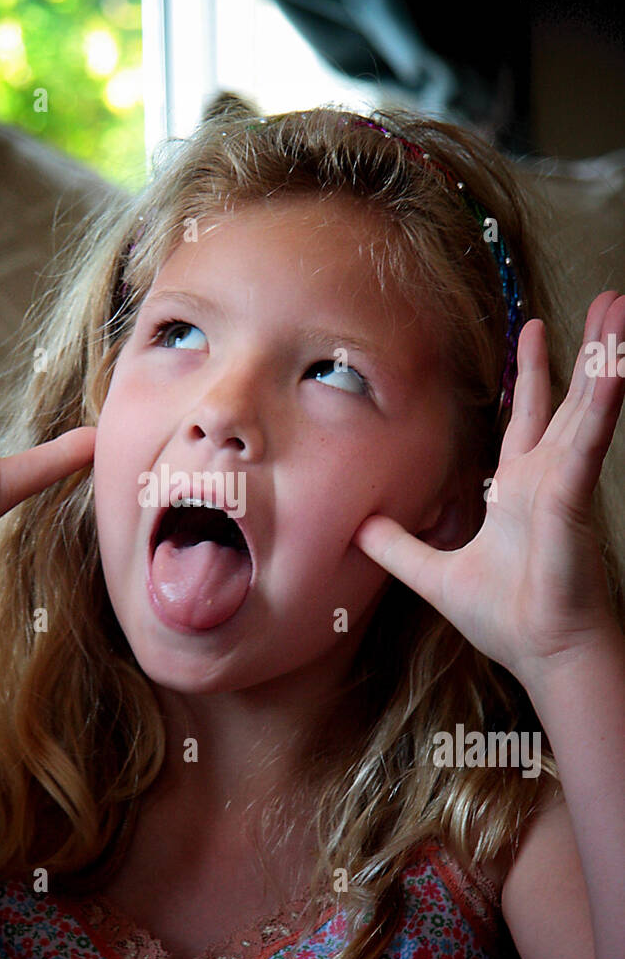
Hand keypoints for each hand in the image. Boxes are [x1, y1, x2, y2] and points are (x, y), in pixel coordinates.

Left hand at [350, 290, 624, 685]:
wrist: (544, 655)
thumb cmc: (507, 620)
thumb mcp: (434, 575)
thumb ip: (399, 549)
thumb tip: (359, 529)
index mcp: (521, 492)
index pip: (530, 420)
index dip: (533, 378)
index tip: (532, 334)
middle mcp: (548, 480)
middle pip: (569, 401)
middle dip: (587, 352)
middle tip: (608, 303)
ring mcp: (565, 486)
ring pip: (587, 408)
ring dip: (605, 359)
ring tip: (620, 311)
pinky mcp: (572, 500)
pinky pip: (587, 443)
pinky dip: (601, 404)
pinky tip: (614, 368)